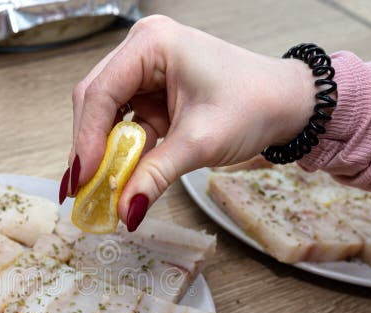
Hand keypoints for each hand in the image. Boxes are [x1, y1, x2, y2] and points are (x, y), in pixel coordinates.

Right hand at [62, 15, 316, 229]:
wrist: (287, 104)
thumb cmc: (255, 104)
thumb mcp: (200, 143)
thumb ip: (156, 175)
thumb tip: (125, 210)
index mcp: (152, 44)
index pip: (101, 93)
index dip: (87, 139)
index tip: (82, 179)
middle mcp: (142, 50)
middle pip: (95, 100)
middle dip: (89, 147)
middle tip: (83, 189)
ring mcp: (144, 70)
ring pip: (103, 113)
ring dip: (101, 151)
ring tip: (96, 187)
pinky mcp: (149, 92)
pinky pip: (122, 123)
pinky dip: (119, 151)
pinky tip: (116, 176)